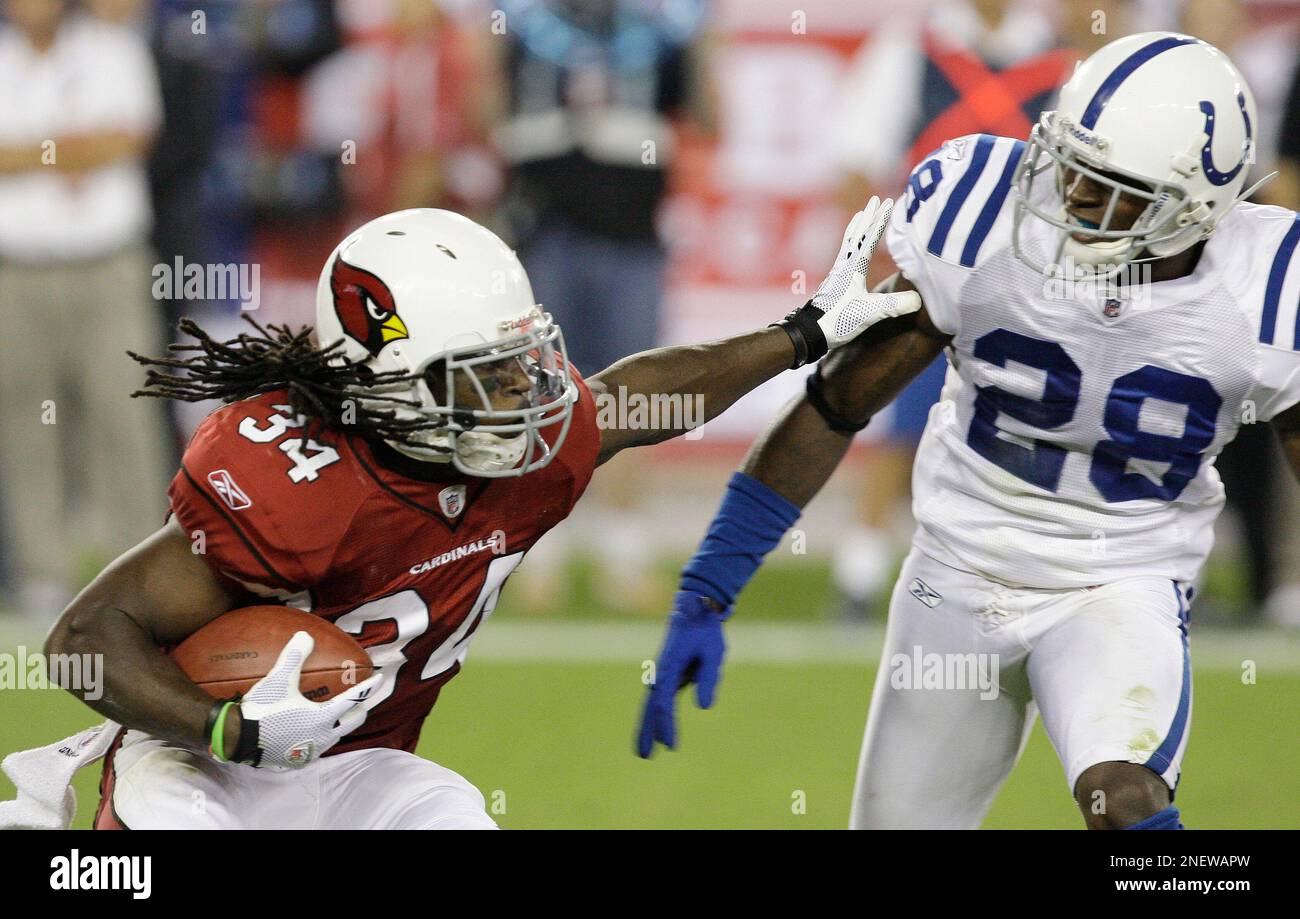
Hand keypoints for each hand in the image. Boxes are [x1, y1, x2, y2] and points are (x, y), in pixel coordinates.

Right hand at [235, 631, 381, 769]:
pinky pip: (318, 747)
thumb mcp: (277, 680)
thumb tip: (305, 635)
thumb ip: (293, 657)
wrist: (237, 740)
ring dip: (342, 725)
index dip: (368, 688)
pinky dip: (323, 737)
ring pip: (336, 737)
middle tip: (363, 702)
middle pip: (351, 723)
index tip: (380, 679)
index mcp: (323, 718)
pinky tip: (314, 732)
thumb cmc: (261, 710)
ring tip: (341, 716)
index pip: (353, 700)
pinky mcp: (298, 760)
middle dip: (360, 711)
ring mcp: (311, 751)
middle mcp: (322, 737)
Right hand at [636, 592, 727, 757]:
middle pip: (650, 705)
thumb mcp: (714, 653)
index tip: (670, 745)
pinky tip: (656, 732)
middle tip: (644, 756)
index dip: (665, 724)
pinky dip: (654, 715)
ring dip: (647, 726)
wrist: (695, 606)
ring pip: (651, 703)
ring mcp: (663, 672)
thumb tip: (705, 707)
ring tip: (645, 753)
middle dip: (646, 730)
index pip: (663, 701)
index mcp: (669, 665)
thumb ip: (710, 679)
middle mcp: (661, 670)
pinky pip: (658, 698)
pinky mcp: (668, 673)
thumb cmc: (706, 630)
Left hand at [776, 197, 920, 365]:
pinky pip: (845, 256)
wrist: (809, 333)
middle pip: (857, 234)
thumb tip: (918, 299)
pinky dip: (850, 245)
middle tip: (876, 199)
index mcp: (853, 268)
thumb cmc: (836, 321)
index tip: (889, 202)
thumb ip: (893, 305)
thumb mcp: (868, 313)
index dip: (880, 220)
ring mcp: (837, 274)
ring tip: (861, 216)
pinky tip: (851, 251)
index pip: (869, 238)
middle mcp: (844, 266)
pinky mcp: (834, 284)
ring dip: (857, 228)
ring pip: (848, 243)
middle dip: (869, 216)